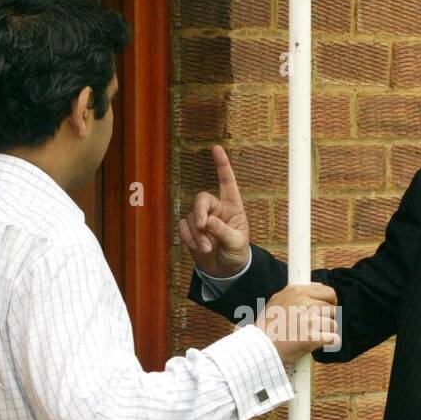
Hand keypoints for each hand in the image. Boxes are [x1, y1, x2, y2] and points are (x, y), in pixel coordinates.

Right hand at [178, 144, 251, 277]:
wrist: (226, 271)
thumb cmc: (237, 253)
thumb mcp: (236, 243)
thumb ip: (223, 231)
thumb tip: (207, 222)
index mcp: (233, 207)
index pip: (227, 182)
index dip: (222, 165)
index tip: (216, 148)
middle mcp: (216, 209)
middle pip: (202, 199)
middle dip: (199, 212)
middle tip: (203, 226)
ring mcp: (203, 219)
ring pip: (191, 217)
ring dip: (197, 234)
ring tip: (207, 249)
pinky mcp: (192, 230)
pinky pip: (184, 227)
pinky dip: (189, 238)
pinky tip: (198, 248)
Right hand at [256, 283, 339, 363]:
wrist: (259, 346)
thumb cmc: (267, 326)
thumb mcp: (278, 300)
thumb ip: (297, 292)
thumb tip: (318, 286)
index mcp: (297, 292)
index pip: (328, 292)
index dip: (331, 302)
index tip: (327, 309)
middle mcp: (304, 303)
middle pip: (332, 309)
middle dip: (326, 319)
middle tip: (315, 326)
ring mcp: (309, 320)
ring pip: (333, 324)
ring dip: (325, 332)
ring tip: (310, 336)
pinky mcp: (312, 337)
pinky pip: (333, 338)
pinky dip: (327, 343)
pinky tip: (315, 344)